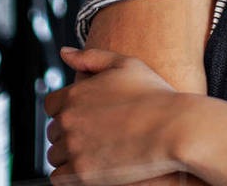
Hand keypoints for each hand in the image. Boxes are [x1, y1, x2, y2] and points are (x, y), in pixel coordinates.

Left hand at [46, 46, 198, 185]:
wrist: (176, 129)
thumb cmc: (156, 96)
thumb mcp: (128, 65)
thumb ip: (92, 57)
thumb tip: (64, 52)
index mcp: (75, 93)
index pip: (51, 105)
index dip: (66, 111)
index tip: (86, 117)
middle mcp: (69, 120)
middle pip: (54, 132)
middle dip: (69, 134)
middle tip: (97, 137)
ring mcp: (74, 148)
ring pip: (55, 156)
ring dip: (69, 156)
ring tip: (97, 153)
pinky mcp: (82, 173)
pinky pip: (60, 178)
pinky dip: (71, 175)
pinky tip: (93, 168)